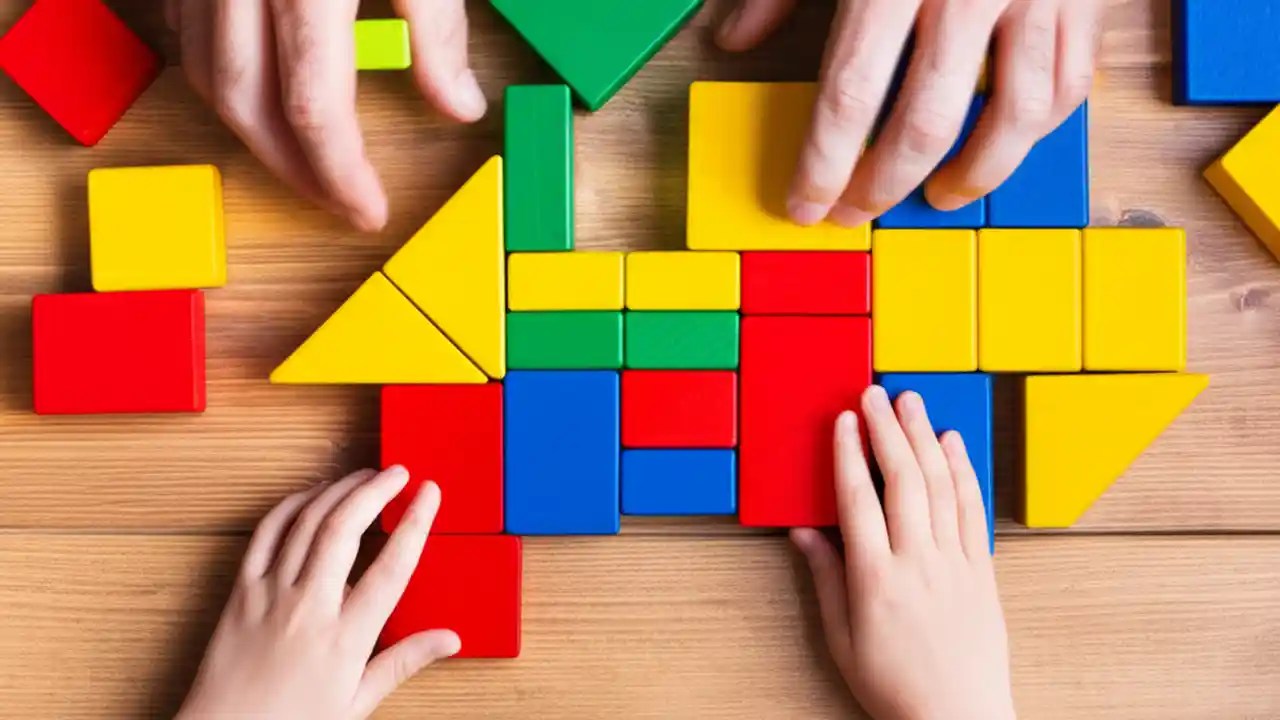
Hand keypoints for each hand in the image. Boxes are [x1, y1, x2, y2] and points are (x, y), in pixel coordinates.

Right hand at [167, 0, 486, 230]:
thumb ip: (438, 27)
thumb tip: (460, 106)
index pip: (313, 106)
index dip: (340, 172)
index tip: (368, 211)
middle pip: (245, 102)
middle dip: (290, 167)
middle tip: (336, 200)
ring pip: (205, 71)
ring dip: (251, 127)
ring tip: (305, 159)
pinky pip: (187, 29)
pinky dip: (222, 72)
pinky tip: (263, 92)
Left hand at [177, 467, 458, 719]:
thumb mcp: (357, 702)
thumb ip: (403, 661)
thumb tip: (449, 639)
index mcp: (345, 638)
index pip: (391, 566)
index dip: (415, 522)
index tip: (429, 493)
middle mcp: (309, 608)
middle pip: (345, 528)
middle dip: (376, 490)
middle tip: (398, 472)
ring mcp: (271, 595)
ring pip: (307, 523)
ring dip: (338, 490)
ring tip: (362, 476)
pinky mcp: (241, 592)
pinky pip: (266, 535)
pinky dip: (290, 506)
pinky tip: (310, 495)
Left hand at [716, 0, 1100, 226]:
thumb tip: (729, 41)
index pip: (849, 94)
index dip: (823, 163)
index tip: (803, 205)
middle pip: (925, 121)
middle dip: (883, 184)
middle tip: (856, 212)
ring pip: (1015, 116)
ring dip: (974, 174)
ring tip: (939, 196)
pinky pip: (1071, 82)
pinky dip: (1039, 127)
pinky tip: (1005, 141)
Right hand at [791, 387, 1013, 719]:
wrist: (958, 718)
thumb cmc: (894, 686)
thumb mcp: (842, 640)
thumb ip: (826, 579)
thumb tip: (804, 533)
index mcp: (876, 580)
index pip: (858, 500)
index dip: (849, 454)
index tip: (844, 420)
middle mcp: (918, 563)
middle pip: (902, 480)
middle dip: (888, 430)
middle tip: (876, 394)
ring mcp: (956, 564)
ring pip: (940, 486)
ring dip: (924, 438)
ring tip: (913, 402)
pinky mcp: (983, 572)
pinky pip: (974, 510)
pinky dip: (964, 471)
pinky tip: (953, 444)